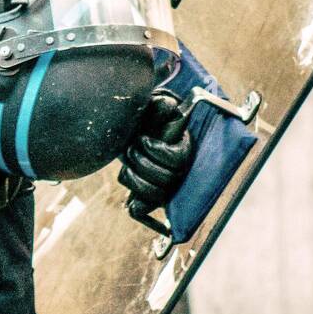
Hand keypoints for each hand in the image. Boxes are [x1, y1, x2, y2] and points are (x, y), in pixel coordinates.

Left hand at [118, 92, 193, 212]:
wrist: (134, 129)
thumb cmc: (146, 116)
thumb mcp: (154, 105)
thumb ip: (161, 105)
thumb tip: (170, 107)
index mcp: (184, 149)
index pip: (179, 160)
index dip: (159, 152)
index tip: (143, 140)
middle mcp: (179, 171)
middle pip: (167, 180)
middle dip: (143, 163)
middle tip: (131, 148)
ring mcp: (165, 186)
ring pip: (154, 195)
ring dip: (135, 177)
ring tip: (127, 160)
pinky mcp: (149, 197)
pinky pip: (142, 207)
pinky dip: (133, 197)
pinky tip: (127, 176)